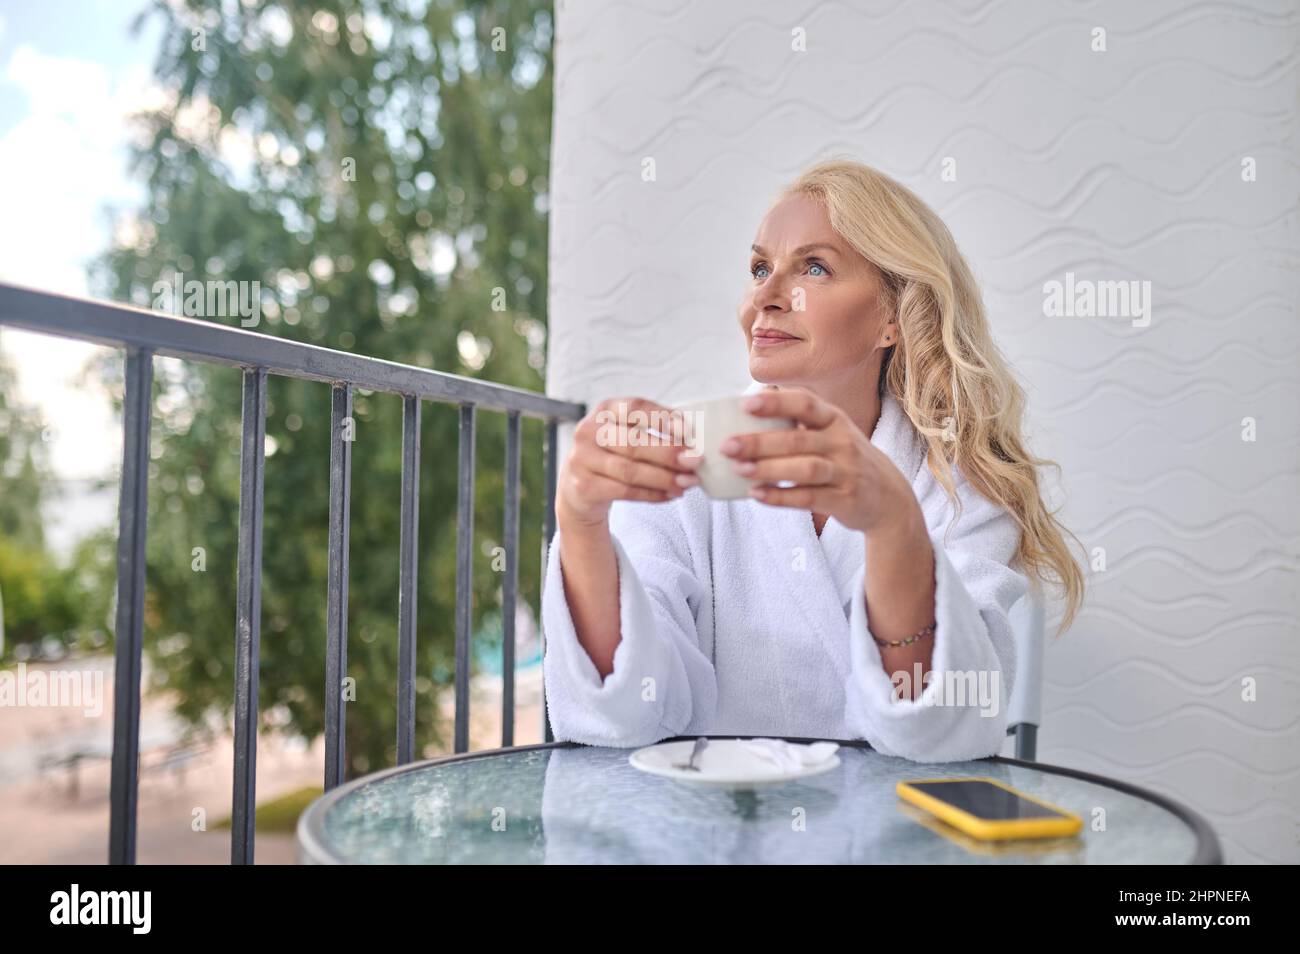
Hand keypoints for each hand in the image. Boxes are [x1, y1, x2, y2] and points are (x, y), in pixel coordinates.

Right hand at [557, 396, 702, 527]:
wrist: (579, 487)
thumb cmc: (615, 453)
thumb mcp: (627, 433)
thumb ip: (655, 431)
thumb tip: (692, 442)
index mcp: (605, 410)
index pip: (635, 408)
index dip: (663, 418)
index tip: (689, 431)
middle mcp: (588, 431)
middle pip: (633, 443)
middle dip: (668, 453)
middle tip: (695, 461)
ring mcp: (582, 459)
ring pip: (630, 471)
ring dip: (664, 478)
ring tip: (688, 482)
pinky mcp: (584, 486)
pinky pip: (625, 492)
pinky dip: (653, 494)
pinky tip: (672, 494)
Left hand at [720, 386, 915, 534]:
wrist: (889, 498)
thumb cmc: (845, 460)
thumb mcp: (832, 433)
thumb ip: (800, 422)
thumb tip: (749, 404)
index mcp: (835, 419)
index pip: (805, 404)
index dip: (776, 403)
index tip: (745, 404)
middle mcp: (842, 442)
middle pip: (798, 439)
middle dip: (759, 442)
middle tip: (727, 446)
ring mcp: (846, 472)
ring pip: (805, 468)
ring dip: (769, 469)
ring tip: (739, 470)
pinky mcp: (845, 500)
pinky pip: (809, 498)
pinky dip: (781, 496)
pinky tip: (757, 494)